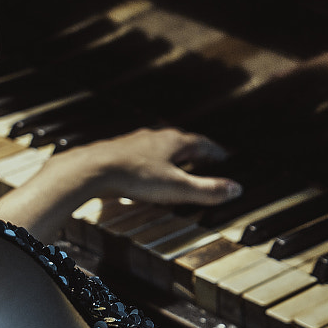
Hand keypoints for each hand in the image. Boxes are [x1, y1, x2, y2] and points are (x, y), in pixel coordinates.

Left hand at [78, 128, 240, 205]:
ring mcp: (137, 143)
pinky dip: (153, 165)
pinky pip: (143, 156)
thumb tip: (235, 189)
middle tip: (207, 164)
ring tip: (180, 170)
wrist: (92, 169)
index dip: (217, 153)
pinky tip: (149, 176)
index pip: (205, 144)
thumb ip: (208, 190)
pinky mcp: (120, 152)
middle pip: (184, 144)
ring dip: (174, 158)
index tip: (226, 160)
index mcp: (176, 141)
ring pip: (162, 148)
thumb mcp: (178, 188)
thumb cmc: (134, 175)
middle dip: (197, 154)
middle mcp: (157, 137)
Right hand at [270, 0, 327, 117]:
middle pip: (307, 70)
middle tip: (259, 97)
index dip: (286, 82)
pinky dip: (317, 80)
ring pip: (317, 69)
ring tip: (279, 97)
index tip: (262, 88)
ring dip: (298, 83)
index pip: (311, 73)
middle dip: (283, 84)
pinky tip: (318, 91)